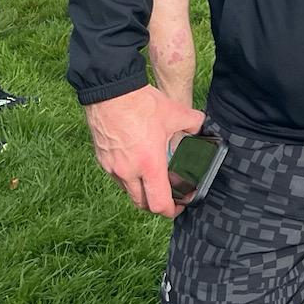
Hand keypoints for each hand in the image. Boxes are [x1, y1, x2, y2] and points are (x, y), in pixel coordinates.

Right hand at [83, 85, 205, 217]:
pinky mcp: (102, 159)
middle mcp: (129, 172)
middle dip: (156, 204)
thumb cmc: (142, 104)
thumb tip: (201, 127)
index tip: (180, 206)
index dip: (171, 210)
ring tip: (153, 179)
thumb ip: (193, 123)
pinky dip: (128, 177)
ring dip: (141, 191)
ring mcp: (113, 167)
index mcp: (149, 165)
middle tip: (168, 196)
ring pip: (128, 191)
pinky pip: (117, 177)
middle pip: (142, 203)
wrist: (111, 92)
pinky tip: (137, 163)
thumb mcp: (175, 112)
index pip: (159, 204)